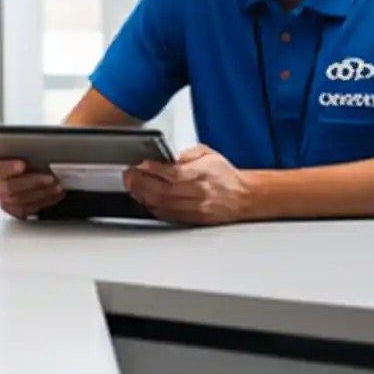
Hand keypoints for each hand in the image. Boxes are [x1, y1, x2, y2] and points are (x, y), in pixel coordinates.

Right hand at [0, 157, 63, 218]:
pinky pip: (29, 209)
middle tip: (50, 179)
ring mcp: (4, 200)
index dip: (10, 168)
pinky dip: (45, 202)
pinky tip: (55, 195)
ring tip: (57, 187)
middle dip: (34, 183)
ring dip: (43, 194)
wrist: (15, 177)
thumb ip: (25, 154)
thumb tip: (41, 152)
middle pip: (11, 187)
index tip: (22, 165)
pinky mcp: (15, 210)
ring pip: (21, 201)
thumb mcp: (19, 154)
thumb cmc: (18, 163)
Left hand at [123, 145, 252, 224]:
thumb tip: (168, 157)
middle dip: (141, 183)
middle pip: (162, 191)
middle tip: (130, 176)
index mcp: (202, 174)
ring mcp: (193, 208)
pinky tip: (145, 200)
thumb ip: (187, 153)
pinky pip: (167, 215)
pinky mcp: (191, 219)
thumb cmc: (226, 176)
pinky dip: (152, 207)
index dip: (153, 170)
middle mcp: (197, 193)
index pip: (173, 173)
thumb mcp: (208, 154)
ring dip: (143, 196)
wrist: (243, 197)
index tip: (141, 164)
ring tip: (133, 187)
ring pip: (162, 205)